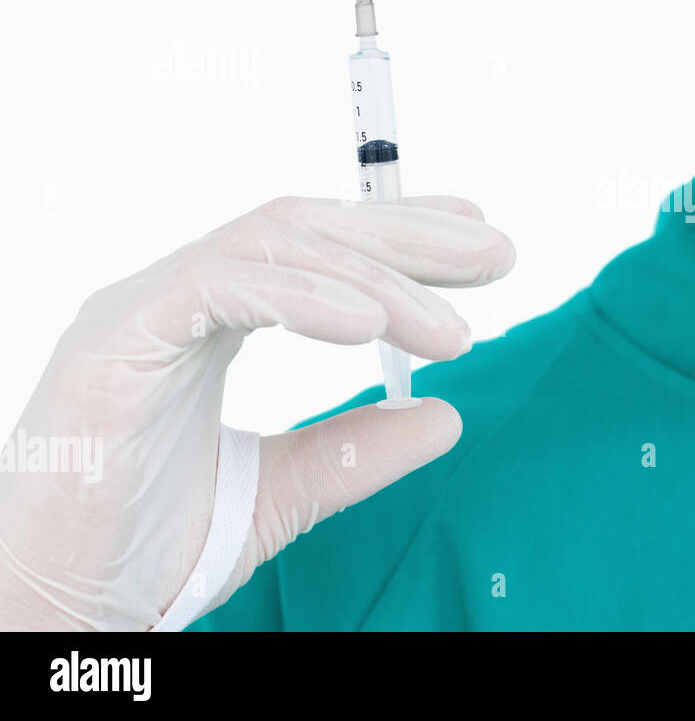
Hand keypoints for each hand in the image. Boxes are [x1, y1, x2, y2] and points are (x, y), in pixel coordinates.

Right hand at [0, 194, 513, 630]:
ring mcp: (143, 311)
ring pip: (274, 245)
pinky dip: (302, 295)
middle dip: (409, 236)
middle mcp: (177, 299)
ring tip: (453, 328)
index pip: (317, 250)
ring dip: (377, 277)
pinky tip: (370, 325)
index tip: (478, 242)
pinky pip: (218, 284)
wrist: (49, 613)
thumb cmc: (141, 551)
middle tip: (498, 252)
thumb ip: (356, 454)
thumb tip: (448, 417)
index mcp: (209, 320)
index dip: (401, 237)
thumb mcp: (278, 496)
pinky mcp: (114, 340)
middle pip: (307, 229)